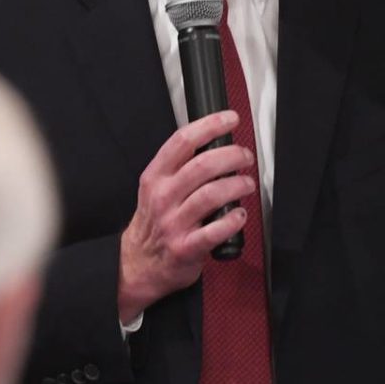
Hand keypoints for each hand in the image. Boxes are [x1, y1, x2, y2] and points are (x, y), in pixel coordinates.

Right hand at [117, 111, 255, 323]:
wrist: (138, 264)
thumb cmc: (154, 223)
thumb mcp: (155, 188)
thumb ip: (179, 167)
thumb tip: (215, 144)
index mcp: (156, 177)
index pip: (182, 141)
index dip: (210, 125)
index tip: (229, 119)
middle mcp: (163, 197)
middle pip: (202, 165)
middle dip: (232, 155)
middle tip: (245, 156)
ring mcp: (174, 223)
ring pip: (211, 194)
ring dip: (236, 185)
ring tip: (247, 184)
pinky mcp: (186, 248)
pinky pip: (215, 231)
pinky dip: (233, 220)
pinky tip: (240, 215)